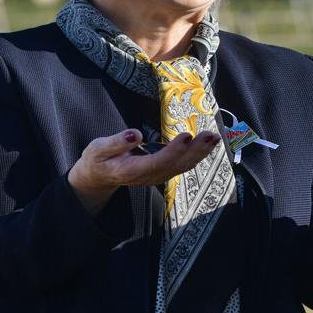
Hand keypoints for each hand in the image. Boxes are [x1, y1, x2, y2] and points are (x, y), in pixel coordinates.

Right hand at [67, 128, 220, 214]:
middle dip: (196, 150)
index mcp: (133, 170)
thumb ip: (116, 142)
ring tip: (215, 137)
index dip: (174, 151)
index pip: (158, 162)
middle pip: (177, 165)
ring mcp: (158, 176)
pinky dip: (197, 154)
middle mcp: (150, 176)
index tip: (186, 135)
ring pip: (184, 166)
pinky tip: (208, 144)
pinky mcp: (163, 172)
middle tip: (210, 135)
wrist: (99, 177)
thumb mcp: (98, 149)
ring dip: (201, 152)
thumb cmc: (98, 160)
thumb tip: (136, 134)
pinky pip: (183, 165)